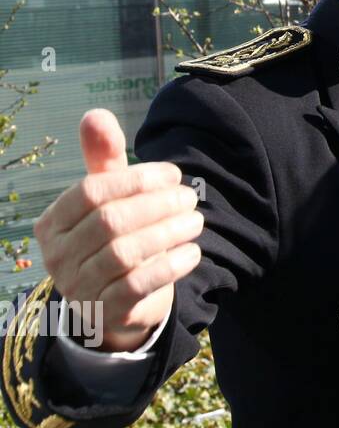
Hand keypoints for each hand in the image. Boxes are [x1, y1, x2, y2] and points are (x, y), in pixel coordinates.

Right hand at [32, 110, 203, 351]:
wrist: (114, 304)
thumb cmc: (111, 238)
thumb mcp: (107, 199)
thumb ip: (104, 160)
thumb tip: (95, 114)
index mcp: (52, 222)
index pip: (91, 192)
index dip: (135, 179)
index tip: (173, 174)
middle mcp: (57, 256)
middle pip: (110, 222)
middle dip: (157, 205)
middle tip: (191, 197)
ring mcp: (79, 287)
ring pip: (124, 254)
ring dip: (167, 233)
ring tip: (196, 220)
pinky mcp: (106, 312)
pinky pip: (138, 286)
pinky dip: (169, 266)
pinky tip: (192, 252)